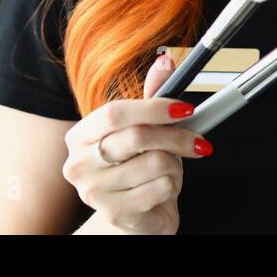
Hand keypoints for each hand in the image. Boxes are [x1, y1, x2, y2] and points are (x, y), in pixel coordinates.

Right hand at [62, 53, 211, 234]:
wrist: (134, 213)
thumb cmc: (136, 166)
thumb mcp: (142, 129)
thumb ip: (152, 96)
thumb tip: (165, 62)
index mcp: (80, 136)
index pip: (115, 113)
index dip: (154, 108)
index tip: (184, 109)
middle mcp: (79, 164)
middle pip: (137, 137)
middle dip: (177, 136)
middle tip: (197, 139)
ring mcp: (93, 192)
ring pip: (155, 163)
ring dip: (175, 164)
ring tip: (170, 168)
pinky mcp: (115, 213)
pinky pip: (161, 188)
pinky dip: (174, 185)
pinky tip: (165, 187)